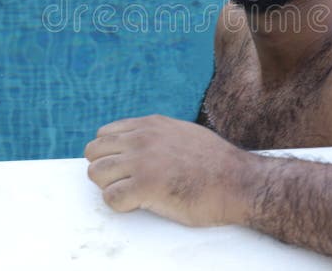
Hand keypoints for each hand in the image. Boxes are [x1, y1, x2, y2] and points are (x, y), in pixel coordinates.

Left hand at [84, 114, 256, 226]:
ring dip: (111, 187)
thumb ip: (160, 136)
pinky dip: (121, 206)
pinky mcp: (145, 185)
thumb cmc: (217, 165)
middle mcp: (141, 138)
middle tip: (127, 184)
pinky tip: (141, 205)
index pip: (105, 135)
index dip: (111, 155)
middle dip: (106, 171)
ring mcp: (141, 160)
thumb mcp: (184, 134)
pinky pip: (110, 197)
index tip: (126, 169)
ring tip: (134, 195)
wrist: (237, 181)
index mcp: (150, 125)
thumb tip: (145, 145)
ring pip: (96, 173)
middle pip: (93, 152)